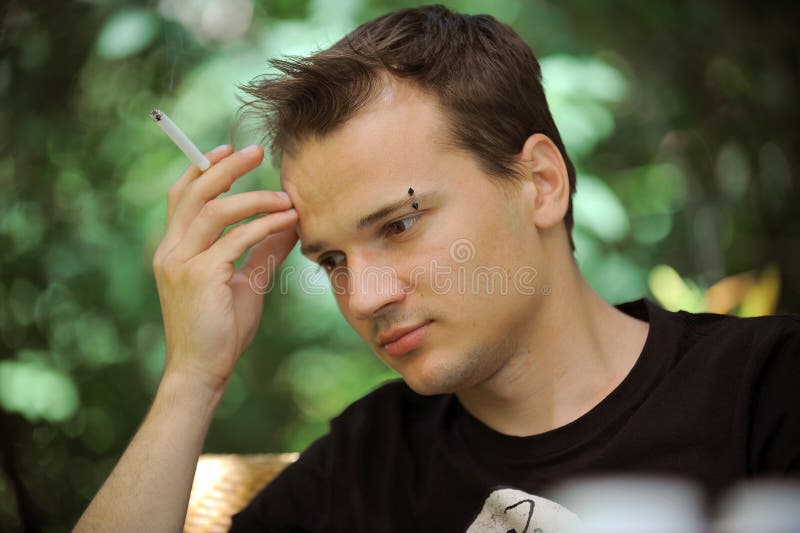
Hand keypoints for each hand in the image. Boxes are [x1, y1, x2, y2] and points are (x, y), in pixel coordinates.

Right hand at [151, 144, 297, 392]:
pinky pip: (236, 238)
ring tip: (286, 198)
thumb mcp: (246, 282)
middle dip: (227, 166)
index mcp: (174, 249)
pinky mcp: (199, 276)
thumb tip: (288, 225)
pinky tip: (287, 221)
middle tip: (257, 152)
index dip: (204, 167)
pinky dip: (264, 225)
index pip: (183, 195)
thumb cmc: (221, 331)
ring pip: (216, 209)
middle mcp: (171, 250)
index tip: (230, 150)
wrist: (202, 371)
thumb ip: (263, 251)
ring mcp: (181, 262)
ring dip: (255, 198)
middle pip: (196, 191)